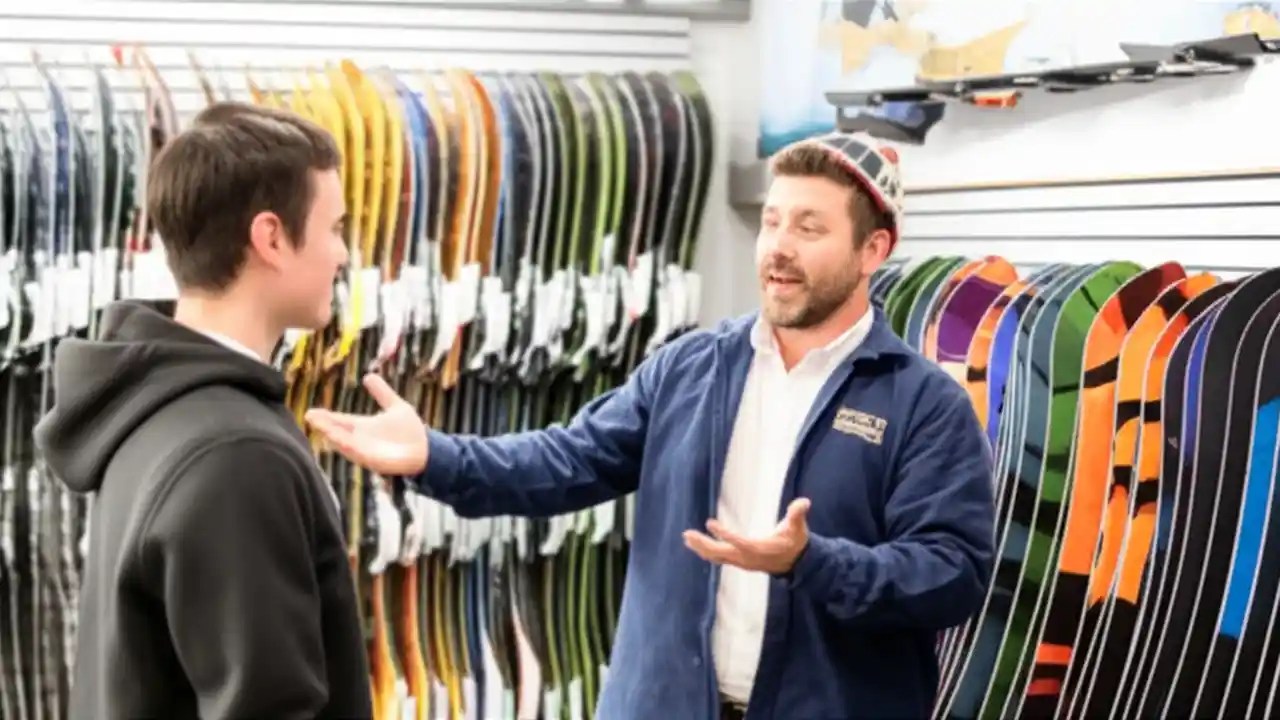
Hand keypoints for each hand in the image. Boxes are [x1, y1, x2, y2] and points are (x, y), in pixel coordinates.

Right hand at [303, 373, 428, 475]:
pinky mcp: (375, 462)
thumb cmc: (410, 431)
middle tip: (310, 417)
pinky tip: (341, 441)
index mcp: (362, 427)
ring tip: (321, 427)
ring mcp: (366, 452)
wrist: (427, 450)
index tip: (310, 412)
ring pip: (345, 444)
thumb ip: (382, 393)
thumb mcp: (395, 406)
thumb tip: (369, 376)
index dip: (326, 417)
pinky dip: (350, 449)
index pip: (340, 421)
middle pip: (338, 432)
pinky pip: (360, 455)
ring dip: (334, 437)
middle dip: (324, 426)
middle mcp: (360, 440)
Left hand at [683, 498, 810, 574]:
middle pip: (721, 553)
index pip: (739, 542)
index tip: (710, 523)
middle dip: (704, 544)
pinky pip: (719, 558)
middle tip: (687, 534)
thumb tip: (804, 502)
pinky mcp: (739, 562)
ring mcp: (742, 562)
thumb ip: (798, 514)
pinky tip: (696, 545)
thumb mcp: (798, 527)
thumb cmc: (795, 541)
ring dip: (701, 547)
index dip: (724, 534)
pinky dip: (707, 552)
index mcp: (759, 549)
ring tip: (687, 537)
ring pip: (718, 557)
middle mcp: (747, 558)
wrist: (796, 563)